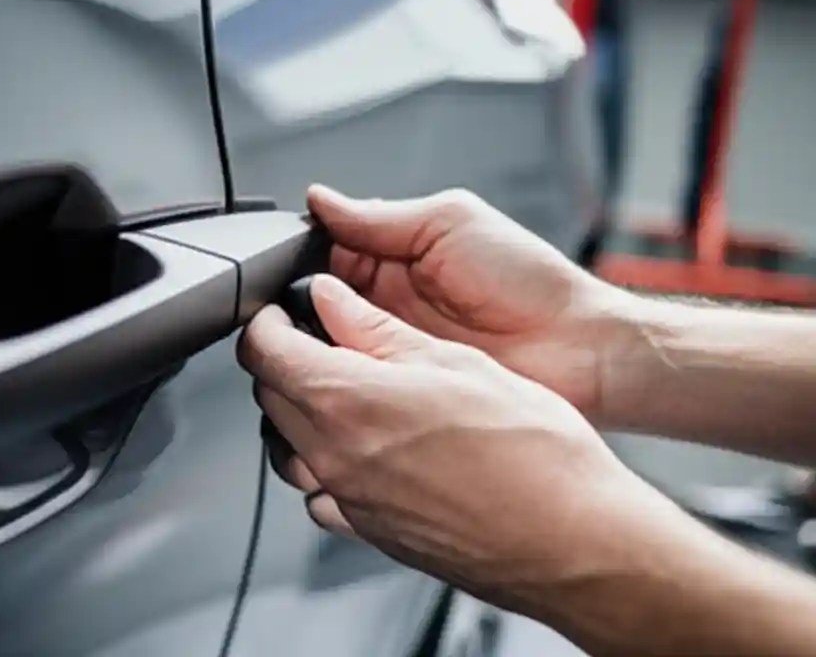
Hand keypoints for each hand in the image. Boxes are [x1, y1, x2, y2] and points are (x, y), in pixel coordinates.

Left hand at [238, 275, 653, 612]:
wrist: (574, 540)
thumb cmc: (533, 453)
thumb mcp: (456, 362)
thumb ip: (377, 329)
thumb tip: (330, 300)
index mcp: (348, 402)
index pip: (265, 352)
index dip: (266, 323)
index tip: (281, 310)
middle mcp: (335, 456)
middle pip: (270, 398)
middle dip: (283, 361)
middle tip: (318, 339)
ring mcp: (349, 500)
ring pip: (289, 448)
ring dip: (299, 415)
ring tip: (344, 391)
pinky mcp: (370, 531)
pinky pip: (321, 493)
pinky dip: (326, 465)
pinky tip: (366, 449)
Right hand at [308, 185, 635, 419]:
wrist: (579, 351)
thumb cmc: (531, 282)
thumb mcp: (452, 223)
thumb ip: (381, 216)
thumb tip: (319, 198)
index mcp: (393, 254)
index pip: (323, 252)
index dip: (296, 259)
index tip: (274, 270)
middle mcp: (385, 301)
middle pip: (314, 301)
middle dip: (294, 305)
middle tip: (280, 312)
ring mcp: (391, 346)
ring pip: (326, 344)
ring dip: (311, 344)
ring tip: (300, 343)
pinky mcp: (401, 387)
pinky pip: (355, 382)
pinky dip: (338, 378)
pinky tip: (326, 375)